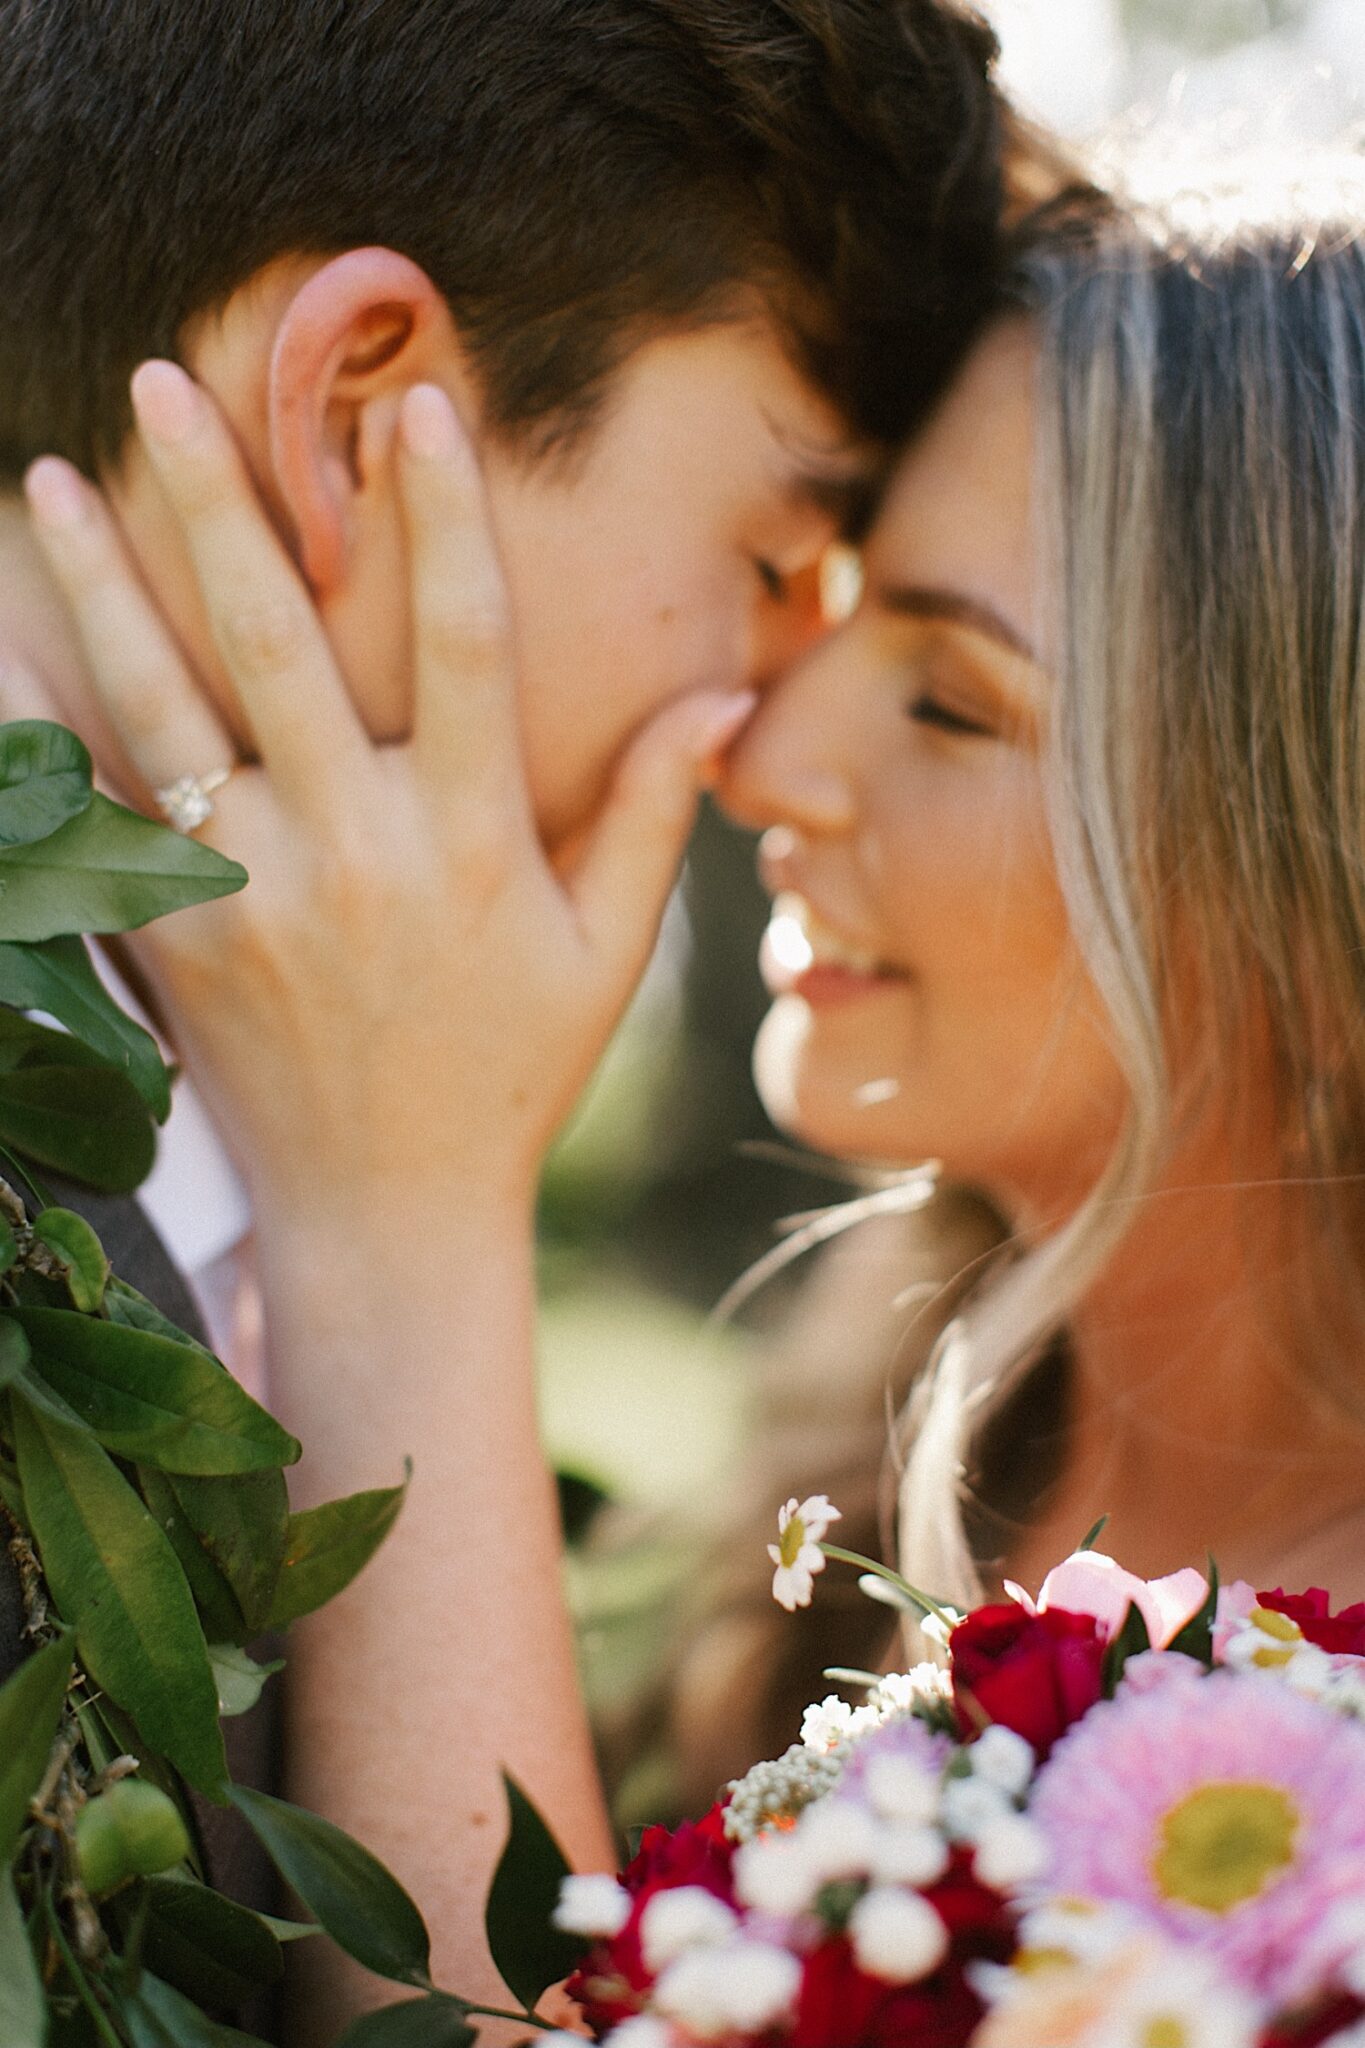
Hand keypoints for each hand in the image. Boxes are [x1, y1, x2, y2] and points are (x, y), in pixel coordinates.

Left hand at [22, 367, 751, 1222]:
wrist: (390, 1212)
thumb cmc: (509, 1073)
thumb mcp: (605, 954)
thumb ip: (652, 817)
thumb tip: (724, 700)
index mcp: (472, 845)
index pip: (468, 648)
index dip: (445, 522)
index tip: (415, 408)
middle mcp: (355, 855)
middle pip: (277, 646)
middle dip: (222, 503)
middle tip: (163, 384)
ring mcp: (251, 899)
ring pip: (165, 711)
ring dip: (109, 584)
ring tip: (62, 474)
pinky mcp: (179, 942)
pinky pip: (99, 819)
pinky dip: (42, 728)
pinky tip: (0, 638)